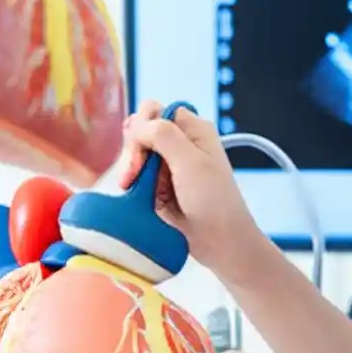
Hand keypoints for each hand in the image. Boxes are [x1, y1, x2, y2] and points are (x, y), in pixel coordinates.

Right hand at [118, 100, 268, 279]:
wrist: (219, 241)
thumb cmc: (213, 201)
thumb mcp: (190, 162)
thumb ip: (163, 135)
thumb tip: (136, 122)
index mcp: (193, 129)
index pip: (155, 111)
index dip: (143, 127)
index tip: (142, 151)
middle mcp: (182, 142)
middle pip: (141, 132)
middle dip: (134, 152)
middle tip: (135, 174)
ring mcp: (170, 164)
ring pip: (137, 154)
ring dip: (132, 170)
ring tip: (134, 187)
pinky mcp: (160, 184)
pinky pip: (137, 176)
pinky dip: (134, 184)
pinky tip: (136, 194)